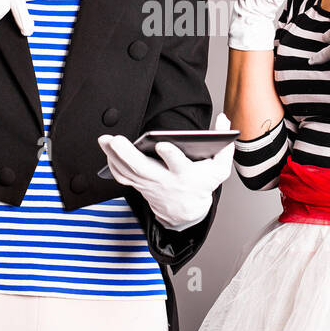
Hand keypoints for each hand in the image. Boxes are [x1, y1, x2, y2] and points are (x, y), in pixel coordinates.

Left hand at [98, 114, 234, 229]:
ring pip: (127, 171)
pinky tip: (107, 149)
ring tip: (104, 139)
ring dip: (113, 155)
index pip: (177, 164)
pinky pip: (121, 176)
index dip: (170, 155)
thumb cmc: (202, 184)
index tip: (163, 144)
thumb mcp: (219, 169)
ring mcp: (148, 183)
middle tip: (116, 140)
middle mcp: (163, 180)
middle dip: (127, 154)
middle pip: (142, 168)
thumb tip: (223, 119)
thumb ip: (224, 145)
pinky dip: (112, 163)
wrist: (185, 211)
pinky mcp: (138, 185)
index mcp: (184, 174)